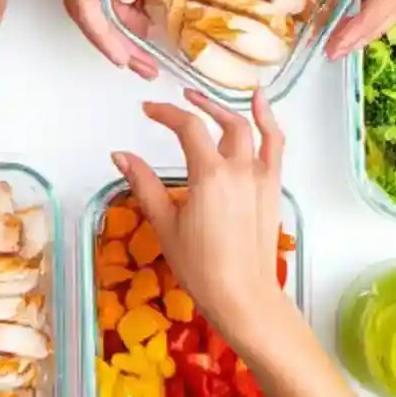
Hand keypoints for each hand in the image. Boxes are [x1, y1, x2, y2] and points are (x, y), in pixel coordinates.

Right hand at [111, 88, 285, 335]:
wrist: (242, 295)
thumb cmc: (199, 266)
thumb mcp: (165, 225)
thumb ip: (144, 184)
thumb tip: (121, 155)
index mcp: (208, 175)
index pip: (187, 128)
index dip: (166, 113)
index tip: (149, 110)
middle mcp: (238, 168)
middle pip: (219, 122)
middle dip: (197, 105)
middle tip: (178, 101)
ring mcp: (260, 176)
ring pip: (248, 129)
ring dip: (227, 109)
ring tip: (209, 101)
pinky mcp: (272, 187)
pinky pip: (275, 145)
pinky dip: (269, 120)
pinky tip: (261, 103)